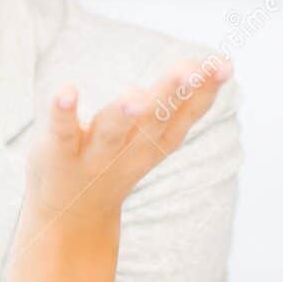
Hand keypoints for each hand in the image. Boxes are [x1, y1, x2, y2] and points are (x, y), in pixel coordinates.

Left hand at [25, 55, 234, 228]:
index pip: (185, 114)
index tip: (224, 65)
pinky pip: (62, 132)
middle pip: (153, 119)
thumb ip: (179, 105)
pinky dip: (63, 112)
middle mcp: (128, 149)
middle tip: (189, 70)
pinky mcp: (58, 153)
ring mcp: (93, 153)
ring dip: (124, 113)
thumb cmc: (117, 163)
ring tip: (135, 96)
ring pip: (111, 130)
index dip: (205, 90)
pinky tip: (66, 91)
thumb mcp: (154, 138)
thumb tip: (211, 64)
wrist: (72, 217)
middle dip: (171, 93)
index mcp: (155, 143)